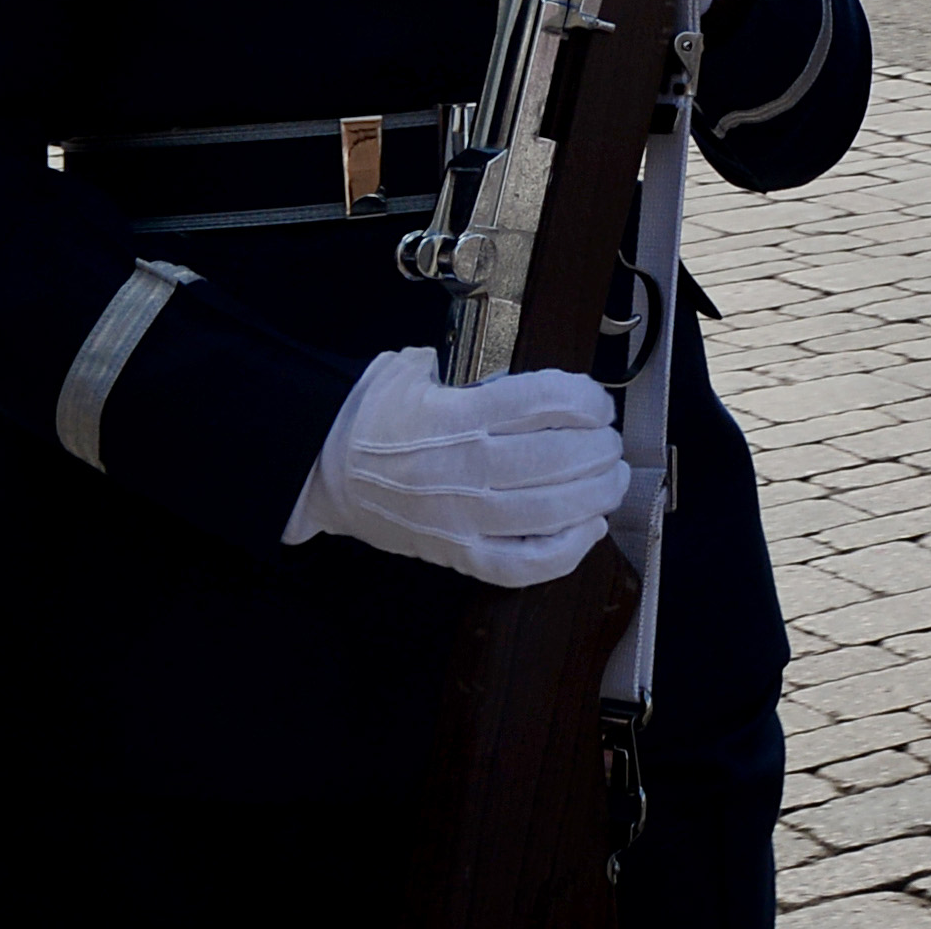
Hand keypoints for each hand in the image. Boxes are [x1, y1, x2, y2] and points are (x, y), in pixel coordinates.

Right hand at [284, 345, 628, 587]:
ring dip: (598, 495)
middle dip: (600, 449)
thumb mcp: (412, 369)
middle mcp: (465, 469)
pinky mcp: (457, 554)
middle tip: (607, 443)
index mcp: (457, 416)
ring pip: (553, 512)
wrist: (321, 471)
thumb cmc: (373, 419)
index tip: (597, 403)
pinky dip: (566, 551)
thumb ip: (467, 365)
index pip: (546, 401)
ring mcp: (462, 517)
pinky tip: (587, 529)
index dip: (587, 400)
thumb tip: (518, 370)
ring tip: (610, 480)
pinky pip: (522, 565)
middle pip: (560, 459)